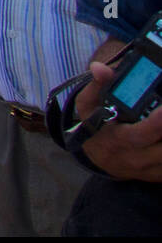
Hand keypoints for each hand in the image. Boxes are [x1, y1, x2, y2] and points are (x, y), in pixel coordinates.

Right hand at [77, 60, 161, 181]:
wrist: (99, 156)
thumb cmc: (94, 127)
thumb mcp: (87, 105)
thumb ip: (97, 85)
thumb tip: (100, 68)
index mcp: (115, 140)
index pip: (138, 135)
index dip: (155, 124)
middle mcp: (134, 158)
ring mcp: (149, 169)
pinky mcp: (159, 174)